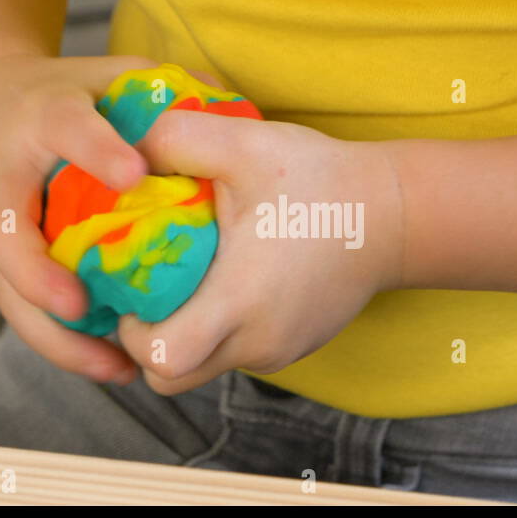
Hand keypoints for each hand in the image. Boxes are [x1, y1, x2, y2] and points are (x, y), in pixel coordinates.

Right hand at [0, 53, 222, 383]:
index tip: (135, 174)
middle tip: (81, 308)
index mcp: (41, 119)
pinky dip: (66, 344)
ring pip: (10, 288)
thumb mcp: (105, 74)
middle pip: (8, 231)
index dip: (97, 152)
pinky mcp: (1, 259)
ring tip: (116, 366)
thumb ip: (160, 87)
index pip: (65, 129)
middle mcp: (6, 174)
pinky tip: (114, 367)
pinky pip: (25, 310)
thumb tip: (231, 102)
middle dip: (37, 274)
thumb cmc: (60, 92)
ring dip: (56, 334)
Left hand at [117, 110, 403, 393]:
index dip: (134, 334)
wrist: (394, 215)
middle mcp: (258, 341)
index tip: (136, 293)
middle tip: (151, 292)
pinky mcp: (294, 347)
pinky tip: (232, 280)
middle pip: (173, 378)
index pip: (163, 359)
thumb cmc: (320, 179)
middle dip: (150, 342)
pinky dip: (220, 329)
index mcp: (240, 301)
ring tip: (192, 279)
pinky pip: (237, 353)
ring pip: (205, 365)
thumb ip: (174, 139)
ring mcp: (278, 351)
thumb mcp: (244, 143)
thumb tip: (122, 152)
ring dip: (185, 334)